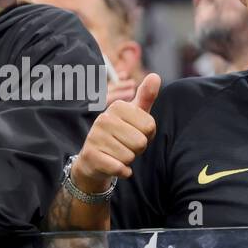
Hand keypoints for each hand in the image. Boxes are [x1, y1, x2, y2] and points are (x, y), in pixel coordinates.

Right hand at [70, 72, 160, 193]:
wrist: (94, 160)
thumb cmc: (120, 135)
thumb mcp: (134, 116)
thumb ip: (146, 98)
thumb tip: (155, 76)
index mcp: (117, 106)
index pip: (150, 126)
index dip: (147, 135)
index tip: (134, 133)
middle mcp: (104, 119)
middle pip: (141, 142)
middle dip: (137, 149)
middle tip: (125, 146)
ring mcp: (95, 137)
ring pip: (130, 156)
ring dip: (128, 160)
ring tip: (117, 153)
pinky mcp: (92, 156)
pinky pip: (120, 168)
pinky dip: (123, 171)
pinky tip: (115, 166)